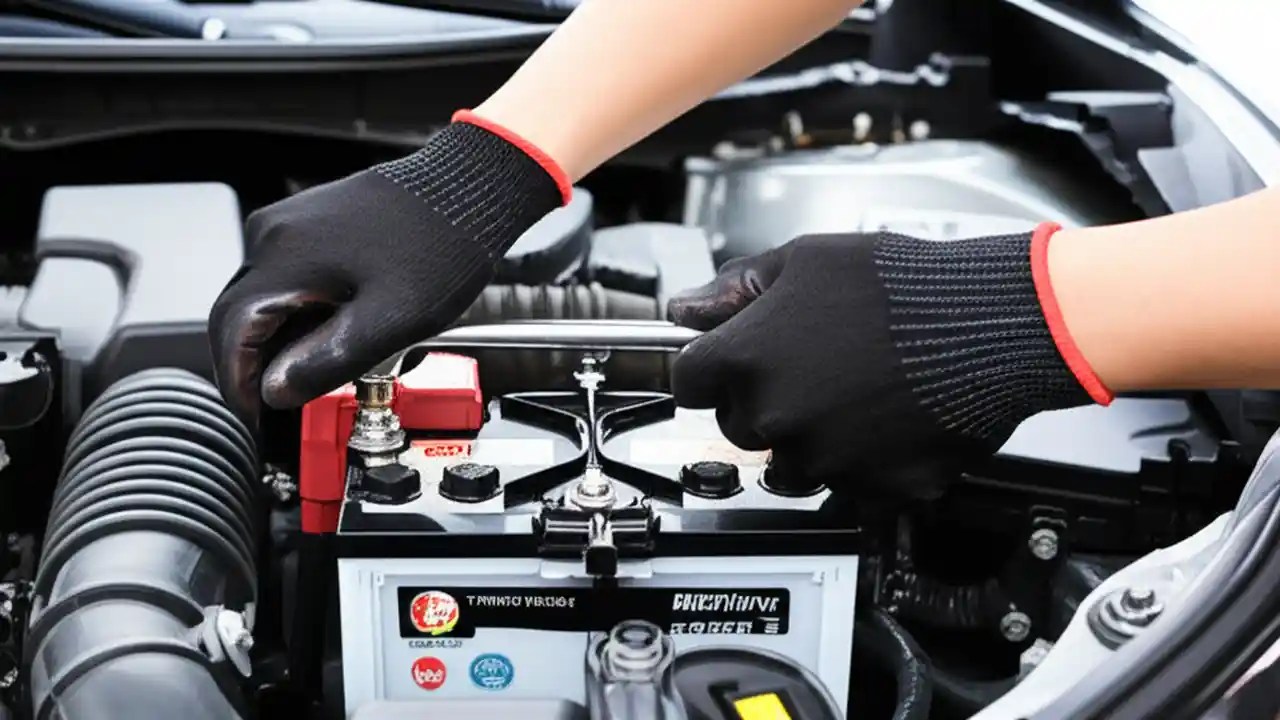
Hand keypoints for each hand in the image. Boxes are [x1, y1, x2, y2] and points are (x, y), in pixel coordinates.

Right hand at [209, 114, 568, 428]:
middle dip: (253, 364)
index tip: (255, 413)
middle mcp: (275, 234)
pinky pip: (286, 277)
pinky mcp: (311, 223)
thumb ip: (327, 360)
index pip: (230, 331)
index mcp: (285, 256)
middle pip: (239, 313)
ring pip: (262, 296)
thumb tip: (278, 391)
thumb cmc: (441, 246)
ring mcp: (291, 224)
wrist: (469, 189)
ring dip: (277, 338)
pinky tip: (330, 329)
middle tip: (281, 400)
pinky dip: (296, 312)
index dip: (237, 382)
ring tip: (315, 367)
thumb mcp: (390, 322)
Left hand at [667, 225, 1109, 499]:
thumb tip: (688, 309)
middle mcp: (774, 418)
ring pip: (787, 465)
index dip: (709, 371)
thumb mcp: (806, 260)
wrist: (994, 325)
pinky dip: (861, 463)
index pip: (688, 384)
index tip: (727, 366)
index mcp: (746, 359)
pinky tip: (886, 420)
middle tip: (812, 369)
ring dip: (808, 439)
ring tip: (854, 394)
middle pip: (736, 427)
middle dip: (762, 402)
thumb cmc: (904, 287)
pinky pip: (847, 487)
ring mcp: (823, 461)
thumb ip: (735, 289)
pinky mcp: (871, 491)